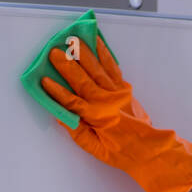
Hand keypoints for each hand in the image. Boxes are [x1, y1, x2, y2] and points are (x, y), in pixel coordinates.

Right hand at [39, 34, 191, 191]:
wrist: (148, 147)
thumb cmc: (120, 152)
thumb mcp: (95, 149)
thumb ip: (77, 133)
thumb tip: (61, 117)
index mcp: (97, 118)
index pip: (72, 103)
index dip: (57, 92)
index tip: (44, 81)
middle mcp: (106, 101)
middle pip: (83, 80)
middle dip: (67, 66)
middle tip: (54, 52)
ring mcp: (116, 91)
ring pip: (97, 69)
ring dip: (83, 53)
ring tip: (72, 40)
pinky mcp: (124, 87)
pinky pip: (112, 66)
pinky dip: (104, 52)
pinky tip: (97, 41)